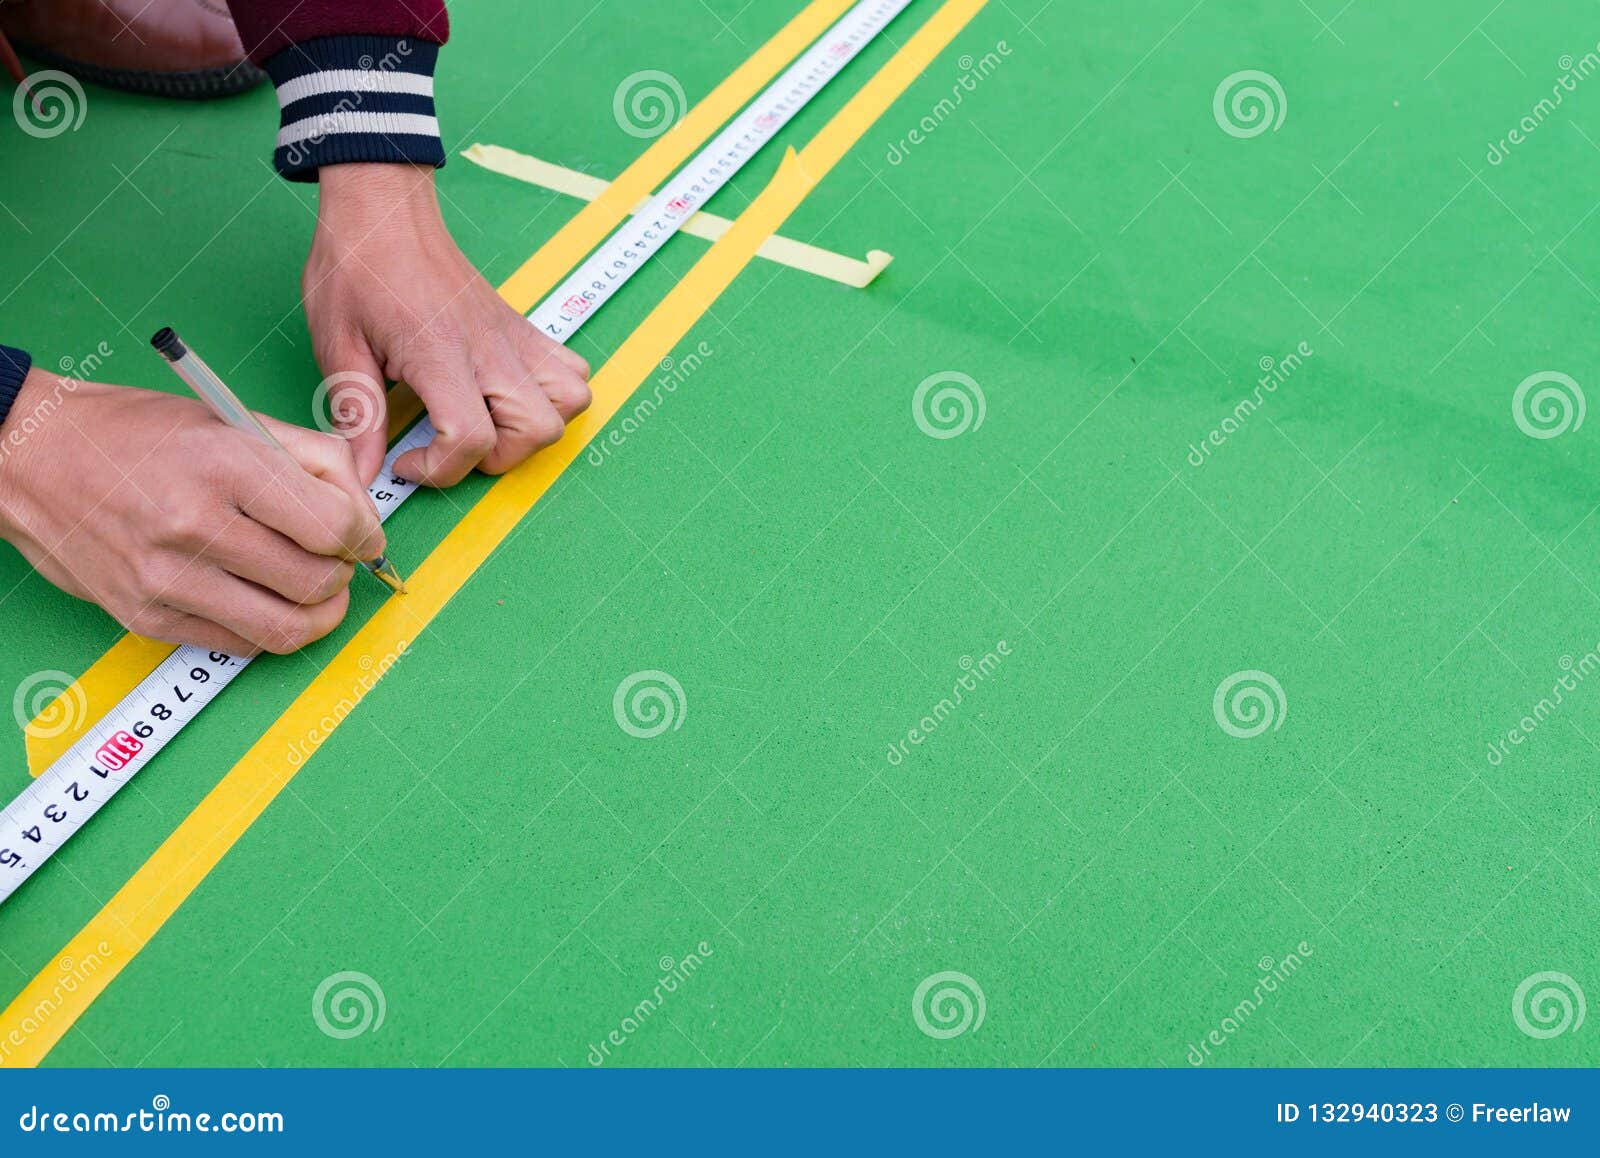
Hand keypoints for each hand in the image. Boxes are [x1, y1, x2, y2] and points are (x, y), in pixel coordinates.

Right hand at [0, 370, 383, 654]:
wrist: (31, 457)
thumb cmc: (142, 434)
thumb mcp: (235, 420)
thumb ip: (315, 459)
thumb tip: (365, 515)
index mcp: (224, 464)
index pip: (333, 527)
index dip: (366, 535)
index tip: (363, 534)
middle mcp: (193, 524)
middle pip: (316, 581)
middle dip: (343, 573)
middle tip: (334, 557)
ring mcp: (166, 579)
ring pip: (288, 627)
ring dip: (319, 613)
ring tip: (313, 588)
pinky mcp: (147, 618)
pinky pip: (242, 646)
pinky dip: (271, 628)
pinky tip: (265, 599)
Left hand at [302, 163, 591, 485]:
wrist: (383, 207)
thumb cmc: (356, 265)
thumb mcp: (338, 344)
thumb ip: (356, 413)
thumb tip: (361, 472)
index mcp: (439, 352)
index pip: (470, 437)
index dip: (440, 469)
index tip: (405, 462)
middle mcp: (489, 347)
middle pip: (537, 429)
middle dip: (496, 457)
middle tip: (449, 446)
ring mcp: (513, 336)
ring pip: (570, 401)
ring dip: (534, 428)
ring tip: (489, 425)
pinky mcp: (521, 328)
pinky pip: (571, 369)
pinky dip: (553, 394)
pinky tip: (507, 395)